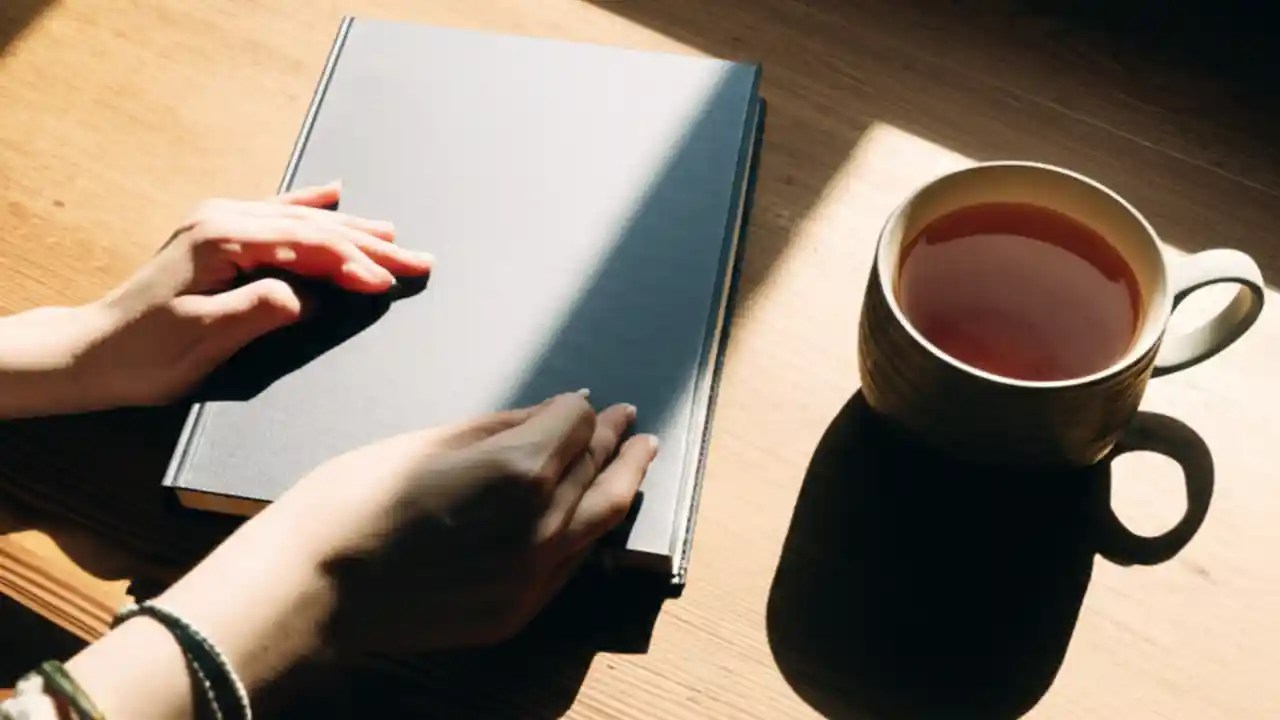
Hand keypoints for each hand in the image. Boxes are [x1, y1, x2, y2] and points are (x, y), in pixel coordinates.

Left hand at [0, 182, 431, 416]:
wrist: (92, 352)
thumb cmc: (145, 355)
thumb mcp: (204, 339)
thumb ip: (262, 309)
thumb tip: (313, 296)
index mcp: (222, 240)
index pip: (308, 247)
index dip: (354, 265)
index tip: (391, 284)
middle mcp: (222, 220)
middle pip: (314, 228)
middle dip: (370, 246)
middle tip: (420, 260)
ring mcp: (218, 223)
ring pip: (301, 219)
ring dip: (351, 229)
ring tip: (396, 236)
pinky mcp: (216, 235)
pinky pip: (276, 213)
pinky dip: (309, 204)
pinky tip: (334, 192)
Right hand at [155, 393, 657, 660]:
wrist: (309, 588)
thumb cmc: (353, 498)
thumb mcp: (431, 439)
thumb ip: (508, 425)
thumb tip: (562, 409)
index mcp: (519, 471)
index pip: (575, 425)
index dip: (581, 409)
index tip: (586, 401)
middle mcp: (540, 526)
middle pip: (599, 470)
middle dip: (616, 441)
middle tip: (630, 423)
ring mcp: (532, 577)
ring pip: (600, 522)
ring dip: (621, 484)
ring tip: (636, 458)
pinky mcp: (517, 613)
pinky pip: (570, 563)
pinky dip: (587, 530)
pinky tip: (589, 512)